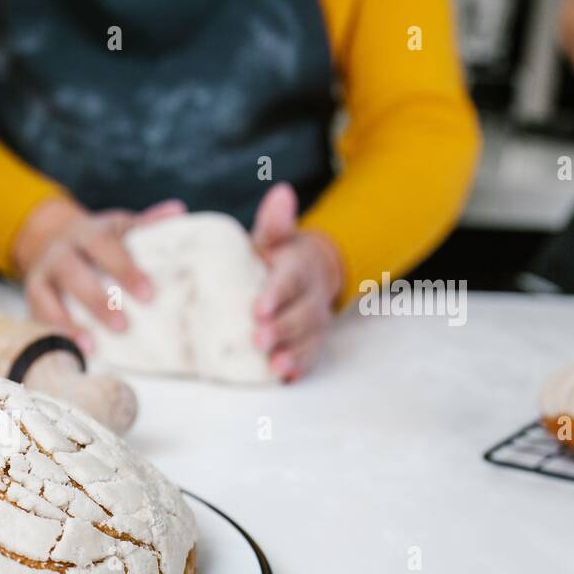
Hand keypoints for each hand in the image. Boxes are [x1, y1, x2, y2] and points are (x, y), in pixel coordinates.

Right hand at [13, 195, 185, 353]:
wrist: (49, 236)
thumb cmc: (96, 239)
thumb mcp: (118, 227)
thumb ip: (146, 223)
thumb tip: (178, 210)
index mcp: (87, 232)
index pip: (104, 246)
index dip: (124, 269)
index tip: (148, 295)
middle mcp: (60, 251)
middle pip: (73, 273)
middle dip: (97, 301)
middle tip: (123, 327)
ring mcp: (41, 274)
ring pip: (47, 297)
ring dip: (67, 322)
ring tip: (91, 346)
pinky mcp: (32, 297)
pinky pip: (37, 316)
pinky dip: (52, 333)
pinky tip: (71, 351)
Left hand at [250, 183, 343, 382]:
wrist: (306, 274)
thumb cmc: (275, 258)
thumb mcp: (273, 238)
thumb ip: (275, 223)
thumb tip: (281, 193)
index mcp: (298, 268)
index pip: (289, 280)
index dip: (276, 294)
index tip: (258, 308)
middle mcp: (312, 296)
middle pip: (301, 314)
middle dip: (281, 328)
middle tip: (258, 339)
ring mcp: (315, 321)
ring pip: (309, 339)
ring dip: (292, 352)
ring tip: (274, 365)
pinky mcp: (313, 342)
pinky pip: (311, 358)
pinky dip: (300, 369)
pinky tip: (285, 380)